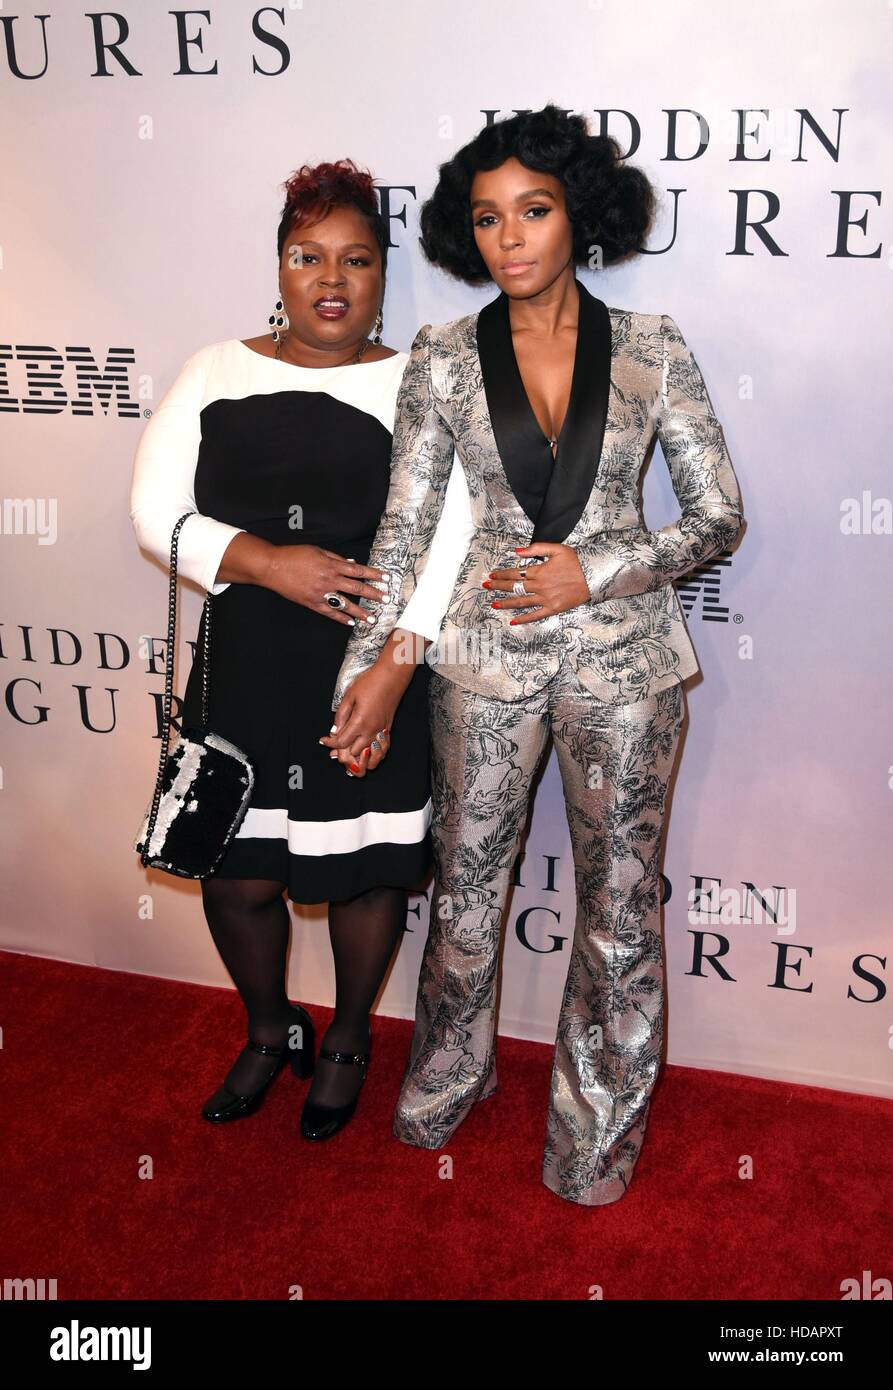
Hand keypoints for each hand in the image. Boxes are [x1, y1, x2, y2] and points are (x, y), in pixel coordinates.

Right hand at [268, 545, 395, 625]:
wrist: (272, 567)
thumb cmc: (294, 555)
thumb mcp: (317, 550)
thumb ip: (336, 558)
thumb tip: (353, 563)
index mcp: (331, 565)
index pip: (358, 570)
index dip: (374, 575)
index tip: (386, 578)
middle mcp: (328, 580)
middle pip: (356, 588)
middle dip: (373, 594)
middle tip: (386, 599)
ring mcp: (320, 593)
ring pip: (345, 604)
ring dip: (360, 612)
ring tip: (372, 618)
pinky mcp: (311, 603)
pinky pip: (329, 612)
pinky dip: (340, 618)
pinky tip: (350, 623)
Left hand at [319, 664, 402, 777]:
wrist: (392, 676)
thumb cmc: (371, 682)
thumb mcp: (349, 696)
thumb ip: (341, 716)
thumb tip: (334, 731)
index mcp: (360, 722)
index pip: (341, 742)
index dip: (330, 743)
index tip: (324, 740)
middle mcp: (371, 730)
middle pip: (353, 753)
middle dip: (342, 752)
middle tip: (335, 746)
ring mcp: (381, 732)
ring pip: (369, 757)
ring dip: (358, 758)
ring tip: (348, 753)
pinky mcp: (387, 730)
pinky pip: (381, 751)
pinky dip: (372, 755)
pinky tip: (364, 751)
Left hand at [485, 542, 589, 622]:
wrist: (594, 576)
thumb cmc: (577, 562)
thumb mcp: (557, 549)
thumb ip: (536, 548)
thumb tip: (518, 550)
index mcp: (539, 571)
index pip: (515, 572)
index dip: (502, 574)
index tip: (492, 575)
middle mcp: (539, 586)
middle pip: (514, 587)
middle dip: (498, 587)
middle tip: (486, 587)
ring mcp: (545, 599)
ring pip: (521, 601)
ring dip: (506, 603)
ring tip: (494, 604)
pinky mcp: (553, 608)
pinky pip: (535, 615)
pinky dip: (524, 619)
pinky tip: (513, 621)